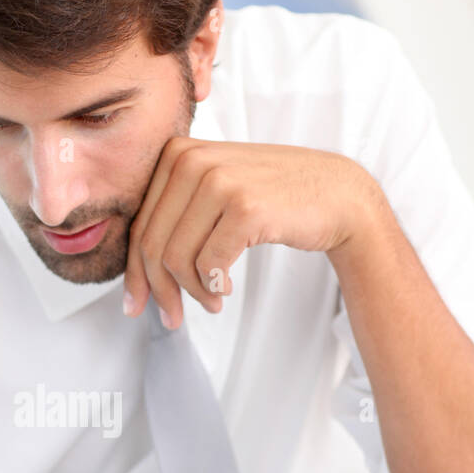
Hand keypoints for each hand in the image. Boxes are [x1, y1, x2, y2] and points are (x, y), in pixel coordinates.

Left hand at [123, 137, 380, 328]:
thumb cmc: (275, 199)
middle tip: (172, 318)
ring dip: (190, 293)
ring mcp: (219, 181)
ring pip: (175, 258)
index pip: (139, 224)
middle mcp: (192, 160)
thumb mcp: (216, 190)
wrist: (339, 195)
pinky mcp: (245, 207)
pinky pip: (207, 264)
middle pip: (151, 244)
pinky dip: (211, 287)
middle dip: (158, 291)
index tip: (137, 305)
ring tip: (210, 304)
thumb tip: (136, 271)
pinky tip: (225, 291)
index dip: (135, 273)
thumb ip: (176, 214)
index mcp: (177, 153)